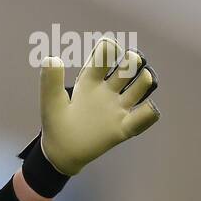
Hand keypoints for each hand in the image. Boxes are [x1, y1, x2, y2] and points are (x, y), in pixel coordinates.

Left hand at [38, 37, 159, 175]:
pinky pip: (141, 120)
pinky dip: (149, 114)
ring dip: (145, 81)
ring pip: (139, 89)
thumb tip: (51, 59)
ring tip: (146, 77)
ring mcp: (117, 109)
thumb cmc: (56, 123)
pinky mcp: (123, 129)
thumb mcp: (51, 102)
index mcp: (90, 80)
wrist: (62, 152)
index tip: (110, 47)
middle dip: (133, 60)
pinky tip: (150, 108)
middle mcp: (107, 91)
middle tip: (133, 59)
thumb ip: (50, 81)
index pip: (103, 58)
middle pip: (126, 69)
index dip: (109, 49)